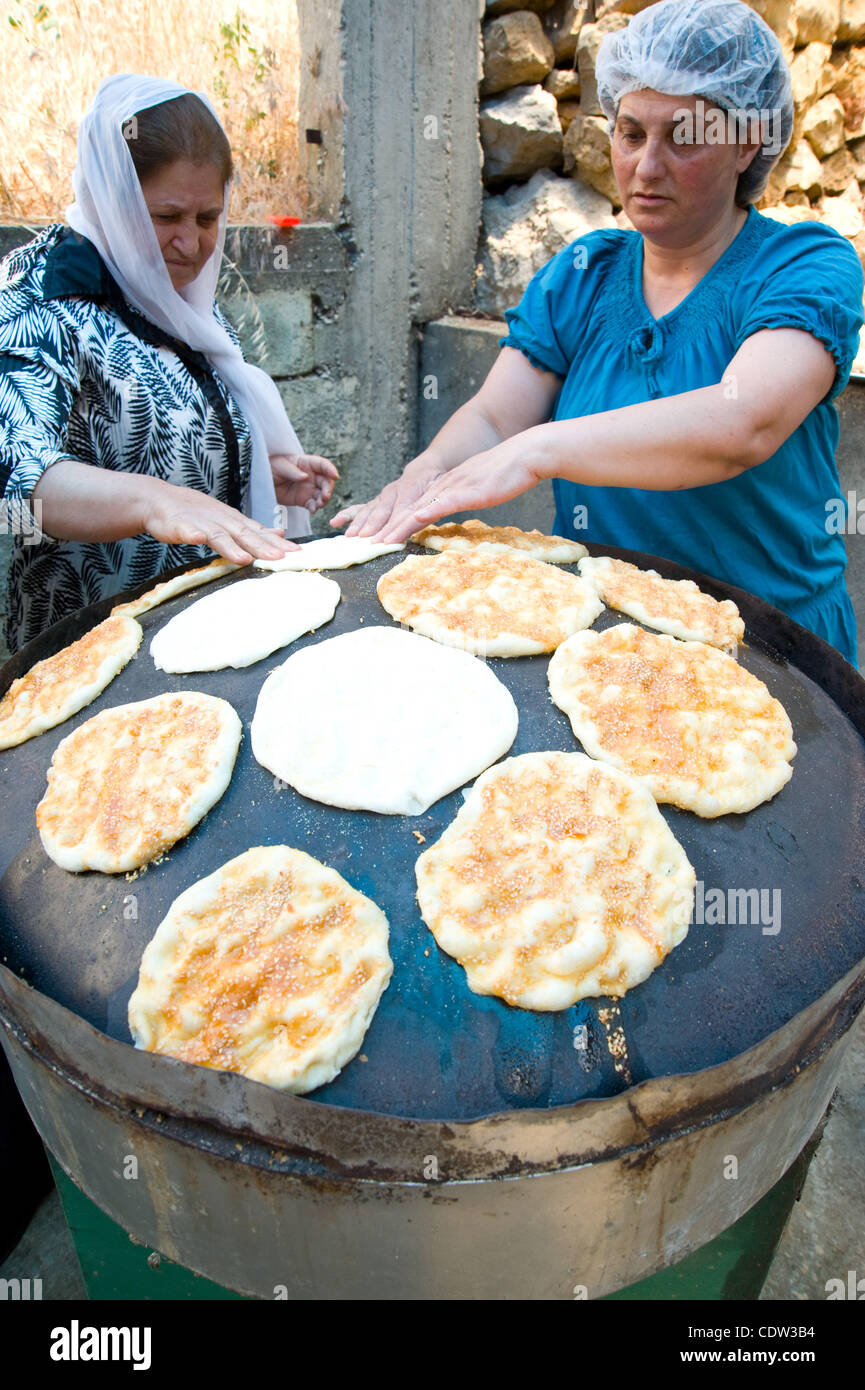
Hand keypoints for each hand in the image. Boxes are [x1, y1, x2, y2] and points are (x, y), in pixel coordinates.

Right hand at [140, 480, 300, 564]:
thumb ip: (253, 529)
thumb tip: (280, 534)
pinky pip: (186, 531)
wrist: (160, 500)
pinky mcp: (180, 525)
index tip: (298, 553)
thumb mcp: (228, 519)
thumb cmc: (196, 514)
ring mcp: (201, 523)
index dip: (278, 543)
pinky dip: (192, 534)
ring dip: (232, 546)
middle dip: (264, 547)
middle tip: (282, 558)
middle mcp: (222, 521)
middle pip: (245, 535)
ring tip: (245, 559)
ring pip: (219, 535)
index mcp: (234, 522)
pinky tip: (197, 539)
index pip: (260, 533)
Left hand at [270, 453, 338, 512]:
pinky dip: (315, 508)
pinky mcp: (304, 500)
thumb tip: (305, 477)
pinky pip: (313, 504)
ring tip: (319, 504)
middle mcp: (311, 476)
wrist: (262, 481)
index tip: (335, 476)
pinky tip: (312, 510)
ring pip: (322, 494)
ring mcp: (309, 488)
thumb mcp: (280, 466)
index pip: (323, 465)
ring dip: (324, 500)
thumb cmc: (271, 467)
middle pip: (326, 481)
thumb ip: (293, 471)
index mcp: (307, 463)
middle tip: (325, 496)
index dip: (330, 469)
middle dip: (328, 489)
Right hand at [329, 460, 444, 537]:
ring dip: (359, 524)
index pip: (401, 512)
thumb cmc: (434, 484)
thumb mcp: (440, 491)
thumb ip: (434, 502)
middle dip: (374, 528)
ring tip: (350, 536)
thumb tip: (434, 510)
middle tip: (366, 540)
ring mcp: (382, 496)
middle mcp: (393, 493)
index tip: (387, 540)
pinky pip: (359, 508)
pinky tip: (335, 521)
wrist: (424, 470)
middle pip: (382, 513)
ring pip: (369, 510)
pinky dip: (347, 514)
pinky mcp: (376, 500)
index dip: (394, 527)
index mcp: (410, 490)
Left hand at [373, 436, 544, 541]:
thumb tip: (462, 506)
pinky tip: (412, 522)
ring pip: (420, 509)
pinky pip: (443, 503)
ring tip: (379, 541)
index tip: (378, 536)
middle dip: (385, 527)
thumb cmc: (512, 473)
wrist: (529, 455)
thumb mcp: (483, 488)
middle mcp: (446, 485)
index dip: (395, 522)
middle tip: (365, 542)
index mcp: (448, 485)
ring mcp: (455, 486)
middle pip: (410, 509)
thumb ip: (469, 497)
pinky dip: (426, 514)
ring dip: (398, 526)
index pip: (415, 507)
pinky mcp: (469, 491)